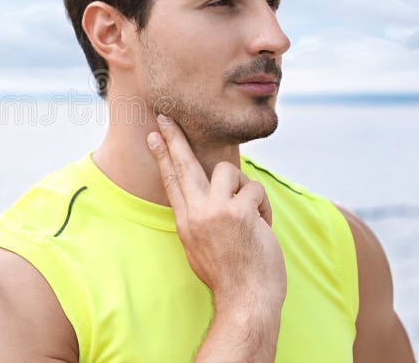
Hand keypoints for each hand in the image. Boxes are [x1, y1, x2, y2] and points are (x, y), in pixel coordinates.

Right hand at [146, 115, 285, 311]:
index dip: (162, 155)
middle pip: (183, 165)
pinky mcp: (239, 213)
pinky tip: (263, 228)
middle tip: (166, 118)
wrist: (246, 300)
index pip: (170, 181)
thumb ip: (200, 220)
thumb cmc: (230, 277)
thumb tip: (208, 198)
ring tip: (251, 215)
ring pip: (228, 172)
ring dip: (244, 188)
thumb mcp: (200, 248)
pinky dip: (264, 208)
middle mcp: (196, 213)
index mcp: (185, 222)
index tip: (153, 136)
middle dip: (174, 138)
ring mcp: (216, 212)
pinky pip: (255, 191)